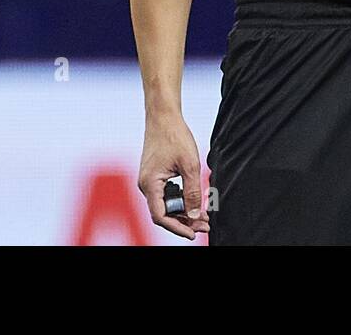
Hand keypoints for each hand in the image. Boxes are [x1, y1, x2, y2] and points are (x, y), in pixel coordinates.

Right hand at [137, 112, 209, 239]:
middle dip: (184, 221)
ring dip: (183, 211)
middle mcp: (145, 185)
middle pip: (163, 213)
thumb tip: (195, 214)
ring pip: (165, 204)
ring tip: (203, 216)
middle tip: (204, 225)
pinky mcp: (154, 176)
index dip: (177, 227)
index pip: (160, 216)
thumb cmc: (175, 136)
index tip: (193, 233)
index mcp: (150, 184)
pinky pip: (165, 195)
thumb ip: (192, 191)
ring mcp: (149, 181)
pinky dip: (179, 200)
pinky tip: (194, 202)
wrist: (163, 117)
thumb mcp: (190, 165)